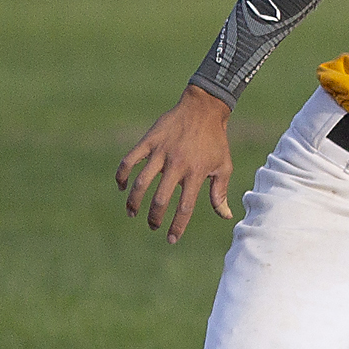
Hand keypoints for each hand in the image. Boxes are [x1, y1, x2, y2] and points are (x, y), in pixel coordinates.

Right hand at [116, 84, 234, 243]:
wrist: (203, 109)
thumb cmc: (216, 141)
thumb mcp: (223, 166)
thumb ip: (220, 193)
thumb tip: (226, 216)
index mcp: (195, 173)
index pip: (185, 207)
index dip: (177, 226)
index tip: (171, 239)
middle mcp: (177, 164)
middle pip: (160, 198)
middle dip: (154, 217)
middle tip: (152, 226)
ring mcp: (161, 152)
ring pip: (141, 182)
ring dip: (134, 201)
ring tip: (132, 213)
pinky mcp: (149, 141)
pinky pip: (129, 160)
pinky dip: (122, 175)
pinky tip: (121, 186)